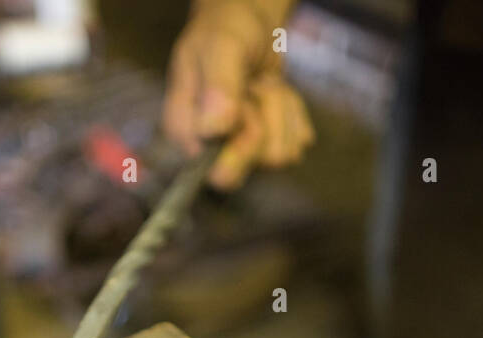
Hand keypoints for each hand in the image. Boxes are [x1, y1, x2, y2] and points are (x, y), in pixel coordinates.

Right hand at [163, 0, 313, 189]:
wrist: (248, 24)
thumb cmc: (225, 31)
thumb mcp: (220, 48)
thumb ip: (218, 87)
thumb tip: (213, 131)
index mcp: (186, 133)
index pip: (221, 168)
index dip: (243, 135)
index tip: (243, 99)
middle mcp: (210, 149)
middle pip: (258, 159)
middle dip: (266, 114)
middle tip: (253, 83)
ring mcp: (240, 151)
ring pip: (281, 153)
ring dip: (280, 108)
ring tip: (262, 83)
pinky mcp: (267, 146)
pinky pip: (296, 144)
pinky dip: (292, 111)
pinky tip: (273, 90)